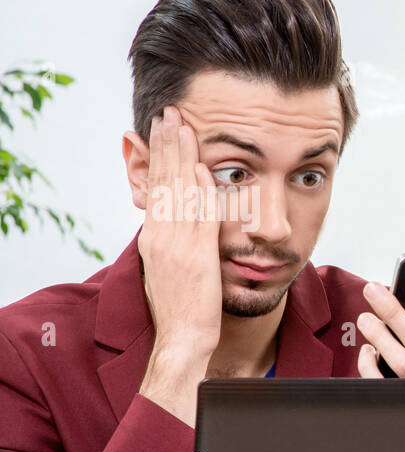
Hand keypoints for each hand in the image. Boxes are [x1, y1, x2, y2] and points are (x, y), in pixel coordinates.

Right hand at [137, 106, 222, 425]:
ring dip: (181, 157)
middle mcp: (161, 236)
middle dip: (168, 144)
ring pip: (178, 192)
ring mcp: (175, 246)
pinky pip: (196, 220)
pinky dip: (198, 194)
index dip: (161, 155)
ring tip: (184, 126)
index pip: (158, 186)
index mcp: (156, 236)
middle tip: (171, 111)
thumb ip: (183, 238)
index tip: (165, 128)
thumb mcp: (178, 266)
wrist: (184, 340)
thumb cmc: (187, 308)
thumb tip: (193, 213)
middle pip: (164, 180)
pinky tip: (202, 171)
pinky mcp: (194, 258)